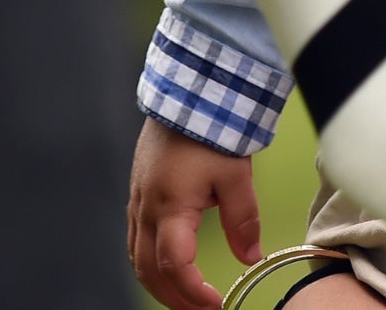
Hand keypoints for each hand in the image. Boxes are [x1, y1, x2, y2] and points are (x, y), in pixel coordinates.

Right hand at [127, 118, 263, 309]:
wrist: (185, 95)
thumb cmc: (210, 130)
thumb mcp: (236, 175)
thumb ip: (243, 220)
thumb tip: (250, 257)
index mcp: (170, 207)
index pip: (174, 265)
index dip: (193, 292)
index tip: (215, 303)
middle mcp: (146, 209)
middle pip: (149, 271)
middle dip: (175, 299)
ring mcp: (137, 202)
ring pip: (137, 259)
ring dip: (160, 285)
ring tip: (187, 299)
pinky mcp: (137, 195)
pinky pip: (134, 241)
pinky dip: (149, 264)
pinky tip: (167, 269)